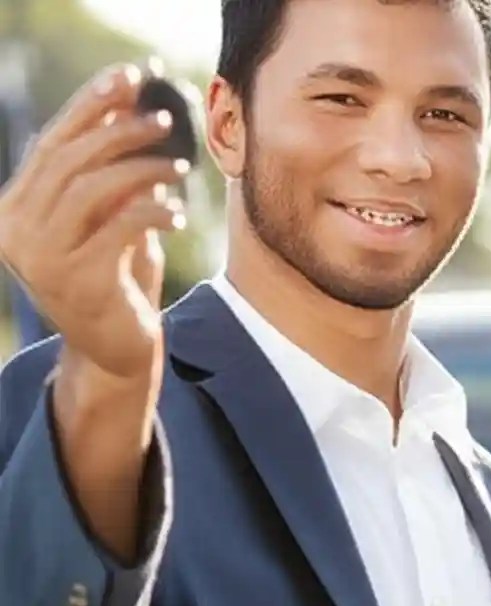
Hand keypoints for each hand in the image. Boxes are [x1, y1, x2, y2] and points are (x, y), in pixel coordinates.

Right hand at [0, 62, 187, 378]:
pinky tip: (175, 213)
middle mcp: (18, 231)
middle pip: (68, 159)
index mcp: (16, 208)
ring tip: (179, 169)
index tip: (130, 76)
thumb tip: (132, 106)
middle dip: (119, 130)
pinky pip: (118, 228)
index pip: (51, 142)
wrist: (116, 348)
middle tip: (165, 120)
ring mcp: (43, 259)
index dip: (90, 104)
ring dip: (141, 170)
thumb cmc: (115, 275)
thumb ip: (110, 171)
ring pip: (90, 189)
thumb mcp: (108, 218)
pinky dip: (151, 211)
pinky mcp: (78, 281)